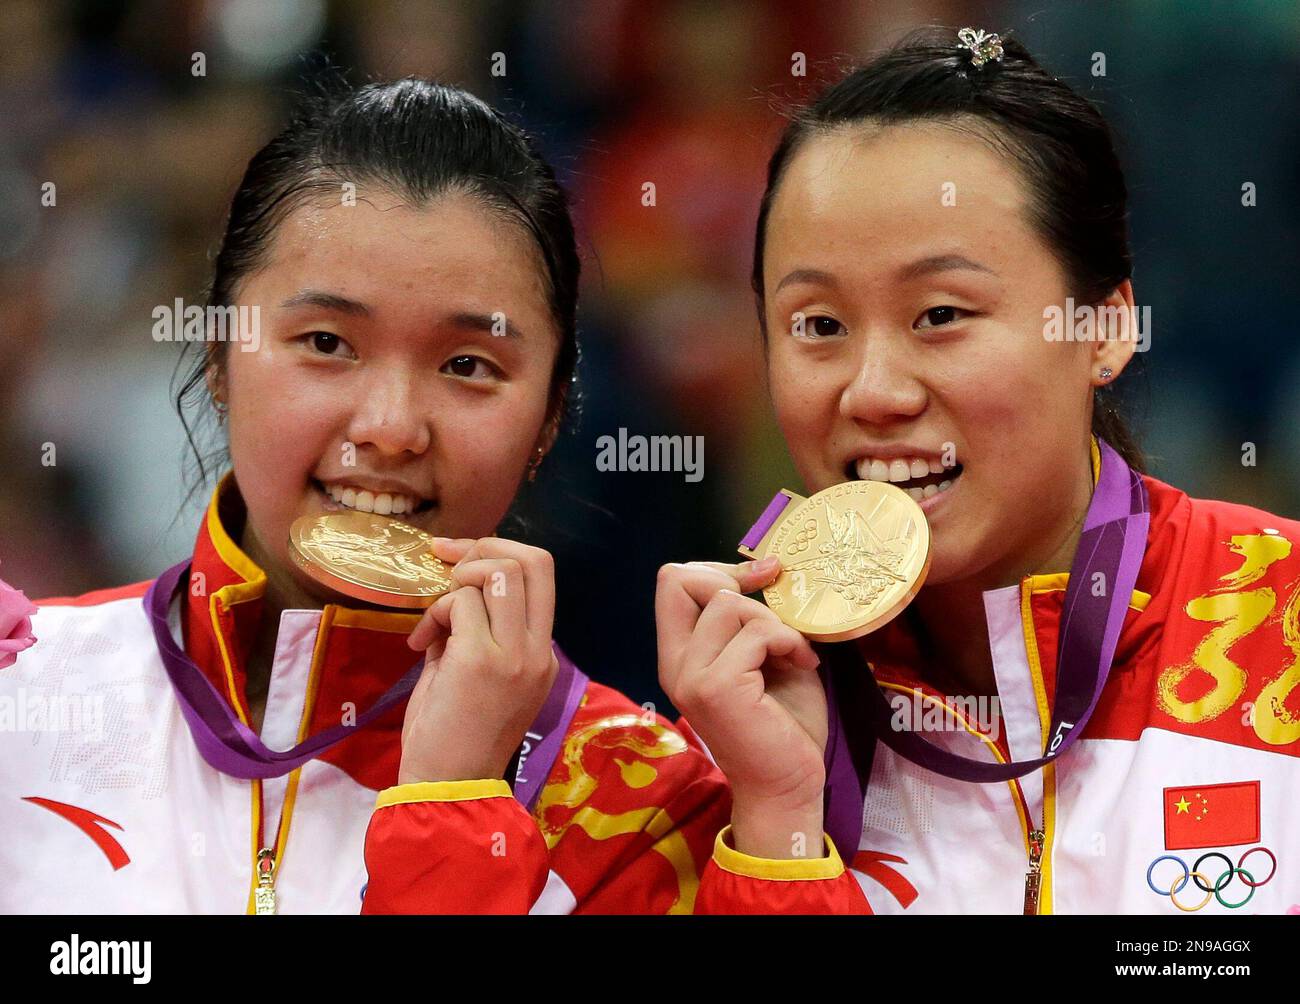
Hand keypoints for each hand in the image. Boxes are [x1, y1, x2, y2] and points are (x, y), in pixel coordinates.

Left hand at [398, 537, 558, 784]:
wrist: (448, 787)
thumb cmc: (457, 738)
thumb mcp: (479, 676)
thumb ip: (477, 631)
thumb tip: (456, 591)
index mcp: (543, 655)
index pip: (543, 574)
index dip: (502, 551)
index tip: (462, 560)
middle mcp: (538, 650)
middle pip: (533, 560)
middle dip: (483, 548)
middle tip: (447, 565)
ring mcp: (515, 654)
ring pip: (497, 573)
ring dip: (457, 583)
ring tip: (436, 618)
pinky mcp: (482, 660)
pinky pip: (461, 604)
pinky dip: (434, 613)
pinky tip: (419, 645)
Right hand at [656, 556, 827, 858]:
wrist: (787, 785)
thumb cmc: (782, 724)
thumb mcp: (760, 658)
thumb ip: (748, 620)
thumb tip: (765, 569)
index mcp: (679, 655)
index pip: (672, 581)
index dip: (716, 570)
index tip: (761, 581)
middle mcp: (674, 663)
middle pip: (680, 579)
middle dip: (736, 582)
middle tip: (776, 614)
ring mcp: (691, 676)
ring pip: (727, 603)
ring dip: (771, 621)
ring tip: (793, 651)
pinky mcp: (716, 688)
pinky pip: (755, 633)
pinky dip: (788, 640)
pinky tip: (802, 664)